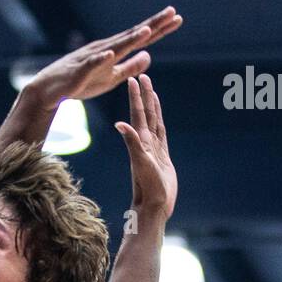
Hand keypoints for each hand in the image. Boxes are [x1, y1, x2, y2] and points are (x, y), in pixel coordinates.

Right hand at [26, 11, 182, 108]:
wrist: (51, 90)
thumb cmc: (82, 83)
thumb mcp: (112, 78)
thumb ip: (130, 67)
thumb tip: (150, 55)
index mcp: (116, 52)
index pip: (142, 39)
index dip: (160, 29)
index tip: (178, 19)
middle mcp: (107, 49)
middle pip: (133, 36)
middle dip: (152, 25)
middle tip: (172, 13)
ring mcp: (93, 58)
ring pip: (115, 47)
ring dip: (131, 39)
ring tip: (148, 30)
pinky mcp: (80, 72)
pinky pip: (91, 64)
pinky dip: (101, 58)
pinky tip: (111, 54)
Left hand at [115, 75, 176, 218]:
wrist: (154, 207)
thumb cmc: (147, 188)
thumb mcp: (140, 163)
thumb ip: (131, 143)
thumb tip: (119, 123)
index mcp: (140, 142)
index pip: (138, 114)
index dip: (136, 97)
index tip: (133, 78)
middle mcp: (145, 143)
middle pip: (145, 113)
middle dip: (143, 95)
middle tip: (142, 75)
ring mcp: (153, 149)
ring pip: (153, 121)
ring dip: (151, 105)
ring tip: (150, 90)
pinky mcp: (161, 157)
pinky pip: (161, 134)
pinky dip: (159, 122)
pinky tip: (157, 117)